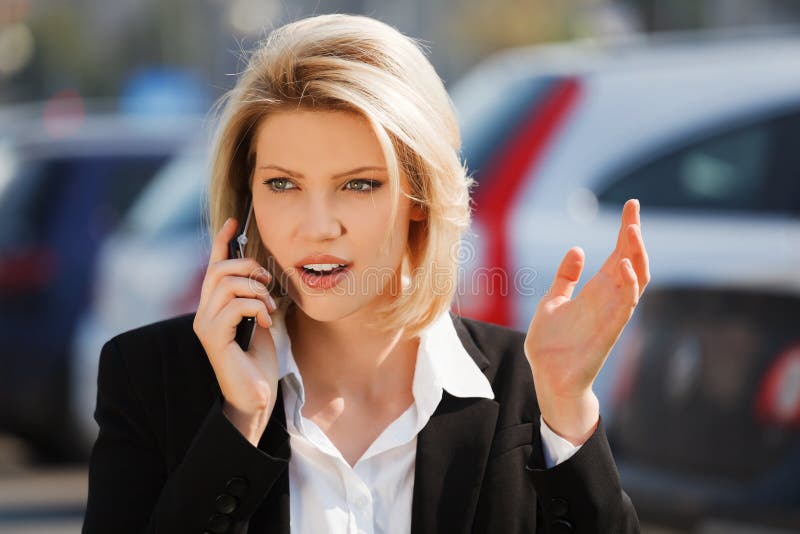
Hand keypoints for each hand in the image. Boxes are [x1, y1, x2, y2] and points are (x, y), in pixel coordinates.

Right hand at [192, 217, 279, 445]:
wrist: (255, 395)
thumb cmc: (258, 361)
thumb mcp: (259, 320)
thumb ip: (254, 298)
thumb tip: (260, 274)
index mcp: (214, 306)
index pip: (213, 266)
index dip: (221, 242)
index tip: (234, 221)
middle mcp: (203, 312)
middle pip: (219, 270)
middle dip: (249, 268)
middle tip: (268, 283)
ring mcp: (205, 324)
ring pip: (228, 284)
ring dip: (257, 292)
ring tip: (268, 309)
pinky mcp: (212, 337)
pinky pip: (236, 305)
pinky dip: (256, 308)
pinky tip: (263, 323)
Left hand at [525, 199, 649, 444]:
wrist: (548, 378)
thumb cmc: (551, 345)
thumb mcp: (552, 302)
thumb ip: (565, 278)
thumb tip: (578, 249)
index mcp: (594, 291)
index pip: (616, 254)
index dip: (625, 231)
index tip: (630, 205)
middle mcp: (607, 299)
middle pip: (630, 261)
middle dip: (634, 237)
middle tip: (632, 212)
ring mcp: (611, 315)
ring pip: (635, 280)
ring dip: (635, 256)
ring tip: (631, 232)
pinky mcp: (610, 331)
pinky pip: (626, 305)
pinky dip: (629, 284)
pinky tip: (623, 265)